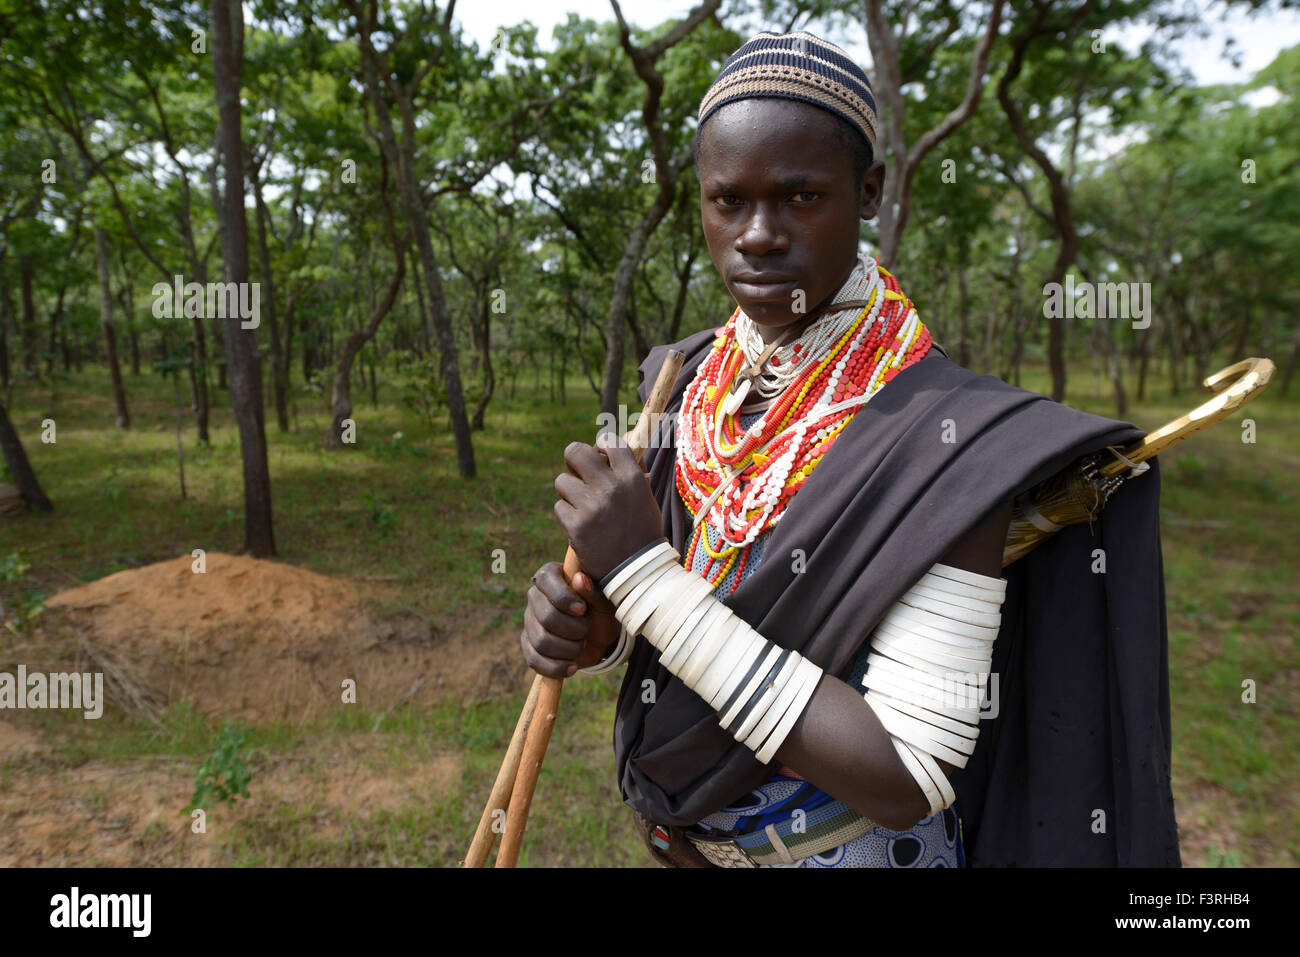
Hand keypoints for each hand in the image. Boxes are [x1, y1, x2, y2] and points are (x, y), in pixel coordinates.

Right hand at [520, 561, 618, 677]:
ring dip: (569, 650)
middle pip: (546, 617)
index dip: (564, 598)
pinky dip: (556, 667)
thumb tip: (579, 578)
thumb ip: (592, 591)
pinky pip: (534, 660)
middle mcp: (534, 596)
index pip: (546, 581)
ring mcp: (529, 622)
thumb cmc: (600, 612)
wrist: (600, 638)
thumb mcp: (603, 601)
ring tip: (581, 646)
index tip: (583, 610)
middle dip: (574, 629)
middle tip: (587, 630)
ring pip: (542, 642)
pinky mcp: (528, 645)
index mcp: (550, 576)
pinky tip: (572, 666)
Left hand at [552, 432, 664, 582]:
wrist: (637, 571)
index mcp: (632, 478)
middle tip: (579, 473)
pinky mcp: (576, 526)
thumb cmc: (642, 530)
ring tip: (583, 506)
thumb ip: (630, 469)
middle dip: (574, 460)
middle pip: (575, 452)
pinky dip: (567, 515)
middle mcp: (611, 487)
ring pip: (562, 481)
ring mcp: (592, 506)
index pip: (608, 441)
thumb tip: (616, 442)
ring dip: (569, 492)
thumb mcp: (645, 496)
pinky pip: (559, 507)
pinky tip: (581, 525)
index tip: (600, 455)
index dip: (600, 446)